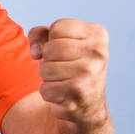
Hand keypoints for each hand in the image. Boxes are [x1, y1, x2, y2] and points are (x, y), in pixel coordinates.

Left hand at [27, 18, 108, 133]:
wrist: (87, 106)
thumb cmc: (70, 68)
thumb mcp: (57, 43)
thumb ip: (40, 34)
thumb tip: (36, 51)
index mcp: (98, 35)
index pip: (58, 27)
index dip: (52, 40)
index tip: (64, 51)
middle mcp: (98, 52)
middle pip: (50, 49)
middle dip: (47, 60)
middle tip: (62, 69)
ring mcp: (90, 72)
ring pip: (45, 68)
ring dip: (47, 77)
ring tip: (63, 81)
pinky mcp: (78, 92)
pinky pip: (45, 89)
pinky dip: (48, 93)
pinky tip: (63, 94)